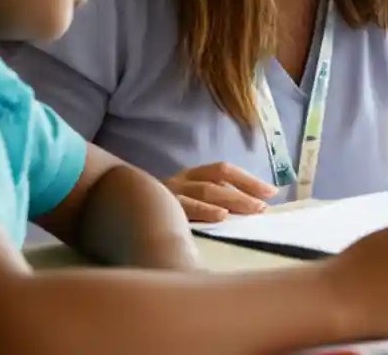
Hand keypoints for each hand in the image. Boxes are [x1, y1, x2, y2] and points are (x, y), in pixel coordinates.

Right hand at [164, 162, 278, 222]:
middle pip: (217, 181)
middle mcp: (181, 180)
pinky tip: (221, 217)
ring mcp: (169, 192)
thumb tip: (251, 209)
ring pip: (205, 191)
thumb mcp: (186, 200)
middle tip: (265, 206)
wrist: (114, 208)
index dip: (248, 179)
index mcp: (190, 176)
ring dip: (232, 200)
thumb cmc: (160, 212)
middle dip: (244, 192)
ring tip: (253, 209)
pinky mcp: (159, 208)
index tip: (272, 191)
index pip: (223, 170)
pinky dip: (204, 210)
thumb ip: (212, 201)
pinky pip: (184, 207)